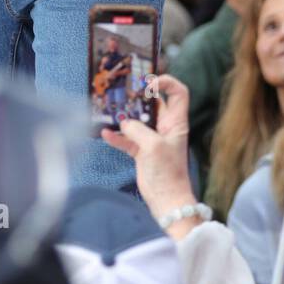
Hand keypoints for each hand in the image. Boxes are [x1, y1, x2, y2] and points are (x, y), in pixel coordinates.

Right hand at [102, 75, 197, 233]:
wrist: (166, 202)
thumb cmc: (167, 172)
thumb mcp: (153, 146)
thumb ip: (137, 129)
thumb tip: (125, 122)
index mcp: (176, 122)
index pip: (178, 93)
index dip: (167, 82)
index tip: (149, 82)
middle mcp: (165, 127)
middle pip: (153, 103)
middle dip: (138, 96)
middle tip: (122, 91)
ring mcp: (152, 139)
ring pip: (137, 120)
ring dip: (124, 115)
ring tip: (109, 110)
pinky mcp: (141, 152)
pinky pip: (127, 139)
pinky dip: (117, 136)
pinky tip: (104, 134)